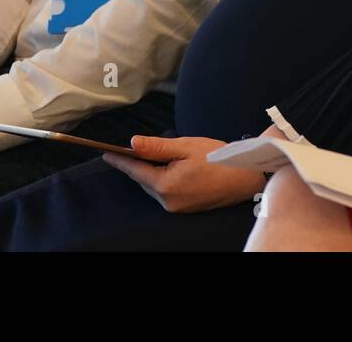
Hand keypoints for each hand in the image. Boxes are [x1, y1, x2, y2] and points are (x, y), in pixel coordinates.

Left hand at [102, 135, 264, 212]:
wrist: (246, 176)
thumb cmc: (218, 158)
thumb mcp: (185, 146)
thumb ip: (156, 147)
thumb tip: (132, 143)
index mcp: (165, 185)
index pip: (135, 170)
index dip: (120, 160)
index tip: (106, 153)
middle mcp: (167, 201)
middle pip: (145, 179)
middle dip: (140, 163)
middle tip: (138, 147)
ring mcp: (176, 207)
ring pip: (155, 186)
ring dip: (154, 171)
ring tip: (164, 156)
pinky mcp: (185, 208)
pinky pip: (167, 191)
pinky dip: (165, 179)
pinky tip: (174, 168)